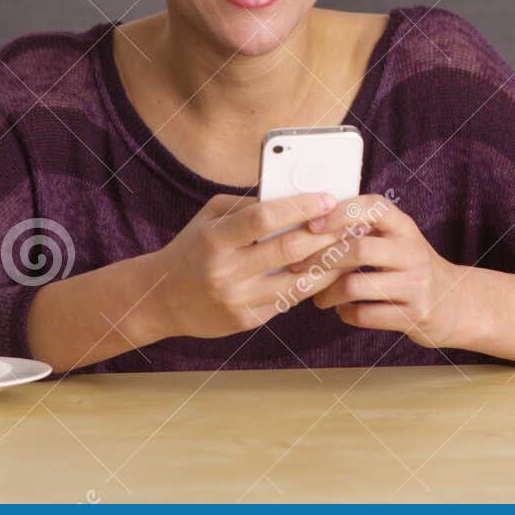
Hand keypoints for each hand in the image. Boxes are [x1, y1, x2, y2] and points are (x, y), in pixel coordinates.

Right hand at [146, 192, 350, 339]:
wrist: (161, 299)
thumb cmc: (192, 249)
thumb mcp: (208, 218)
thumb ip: (246, 206)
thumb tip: (291, 194)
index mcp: (215, 239)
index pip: (264, 218)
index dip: (300, 207)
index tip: (327, 198)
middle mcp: (226, 271)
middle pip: (289, 249)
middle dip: (326, 234)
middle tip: (352, 222)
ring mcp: (238, 299)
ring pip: (298, 281)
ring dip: (330, 263)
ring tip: (351, 247)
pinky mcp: (247, 320)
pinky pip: (288, 300)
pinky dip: (312, 284)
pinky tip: (329, 271)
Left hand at [292, 193, 472, 348]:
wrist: (457, 303)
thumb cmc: (412, 268)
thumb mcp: (399, 240)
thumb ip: (366, 230)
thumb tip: (310, 225)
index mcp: (405, 228)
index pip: (373, 207)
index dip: (340, 213)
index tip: (313, 225)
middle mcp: (412, 252)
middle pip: (359, 249)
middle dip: (323, 260)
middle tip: (302, 268)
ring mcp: (415, 285)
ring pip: (357, 286)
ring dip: (329, 293)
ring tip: (320, 298)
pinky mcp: (413, 315)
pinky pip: (366, 315)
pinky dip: (346, 314)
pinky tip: (343, 311)